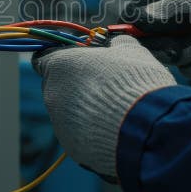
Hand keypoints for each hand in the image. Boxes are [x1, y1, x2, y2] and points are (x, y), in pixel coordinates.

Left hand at [32, 36, 175, 177]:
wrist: (145, 128)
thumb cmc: (134, 83)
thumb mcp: (130, 51)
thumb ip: (116, 45)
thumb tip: (117, 43)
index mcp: (60, 65)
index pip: (45, 58)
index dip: (64, 59)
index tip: (80, 61)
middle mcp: (53, 95)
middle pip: (58, 87)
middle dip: (78, 86)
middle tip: (105, 85)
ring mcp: (60, 124)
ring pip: (69, 113)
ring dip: (86, 110)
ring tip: (116, 110)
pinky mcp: (72, 147)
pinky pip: (80, 135)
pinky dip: (93, 131)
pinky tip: (115, 128)